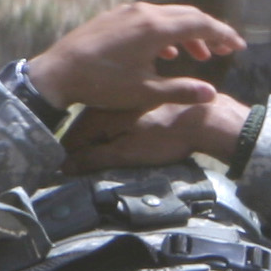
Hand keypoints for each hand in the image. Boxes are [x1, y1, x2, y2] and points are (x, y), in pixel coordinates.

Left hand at [27, 2, 244, 111]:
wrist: (57, 74)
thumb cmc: (102, 85)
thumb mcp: (145, 93)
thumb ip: (181, 90)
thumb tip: (211, 94)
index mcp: (155, 28)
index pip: (201, 25)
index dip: (224, 36)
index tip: (240, 48)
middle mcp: (144, 13)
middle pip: (188, 15)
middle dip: (211, 31)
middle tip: (227, 49)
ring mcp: (127, 12)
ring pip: (168, 16)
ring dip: (188, 33)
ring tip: (200, 55)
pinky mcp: (114, 17)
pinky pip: (149, 19)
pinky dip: (166, 32)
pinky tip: (166, 53)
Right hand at [61, 96, 251, 171]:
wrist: (206, 119)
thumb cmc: (166, 137)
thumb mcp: (127, 152)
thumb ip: (94, 158)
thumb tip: (64, 167)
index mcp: (101, 112)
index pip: (72, 138)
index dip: (70, 157)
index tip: (69, 173)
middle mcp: (110, 100)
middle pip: (87, 129)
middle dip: (85, 148)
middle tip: (88, 169)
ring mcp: (127, 98)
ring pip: (104, 122)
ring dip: (102, 139)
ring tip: (109, 158)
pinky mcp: (142, 101)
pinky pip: (121, 118)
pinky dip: (118, 131)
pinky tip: (128, 141)